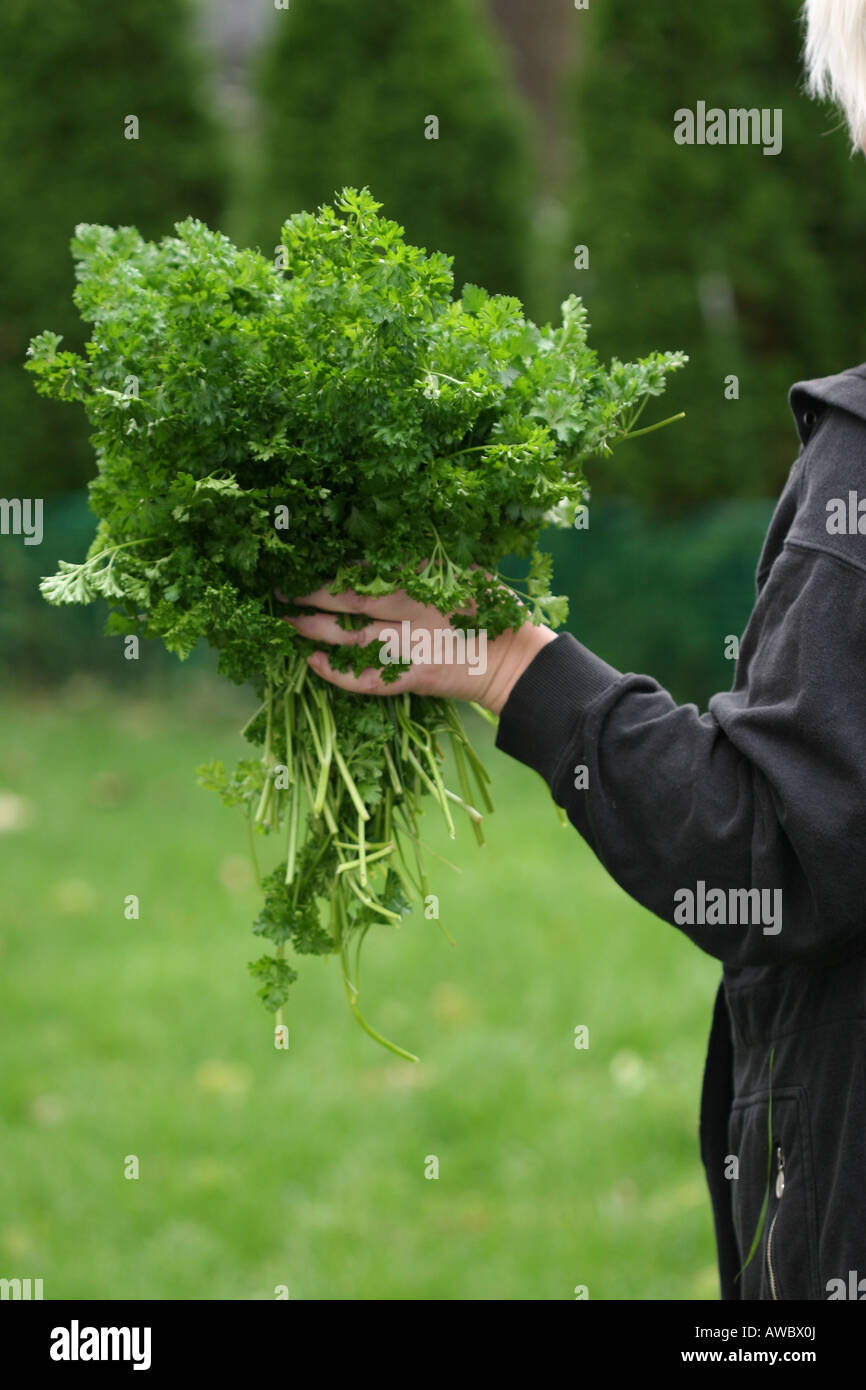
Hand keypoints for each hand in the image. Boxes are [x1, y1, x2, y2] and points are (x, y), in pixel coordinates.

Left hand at [281, 582, 556, 714]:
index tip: (302, 559)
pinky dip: (336, 674)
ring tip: (285, 621)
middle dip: (309, 593)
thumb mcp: (464, 572)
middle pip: (348, 599)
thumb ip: (427, 562)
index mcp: (424, 579)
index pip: (366, 568)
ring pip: (349, 635)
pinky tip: (312, 662)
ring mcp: (409, 645)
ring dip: (312, 627)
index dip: (331, 567)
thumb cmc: (490, 611)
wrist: (514, 660)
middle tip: (277, 589)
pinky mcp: (411, 677)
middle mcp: (412, 609)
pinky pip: (366, 679)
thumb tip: (386, 545)